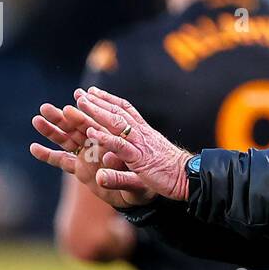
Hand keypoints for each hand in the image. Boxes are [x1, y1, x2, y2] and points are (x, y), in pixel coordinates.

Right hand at [29, 95, 155, 207]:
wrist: (140, 196)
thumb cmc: (143, 186)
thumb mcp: (135, 184)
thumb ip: (119, 179)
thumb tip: (102, 176)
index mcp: (114, 142)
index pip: (99, 126)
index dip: (87, 115)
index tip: (74, 105)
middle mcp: (98, 145)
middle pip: (78, 127)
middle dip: (62, 118)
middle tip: (45, 108)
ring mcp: (87, 156)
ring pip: (67, 140)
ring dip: (52, 130)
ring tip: (37, 120)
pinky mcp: (81, 170)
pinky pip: (63, 161)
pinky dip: (49, 155)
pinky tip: (33, 148)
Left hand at [71, 87, 196, 200]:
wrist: (189, 177)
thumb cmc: (172, 170)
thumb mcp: (151, 156)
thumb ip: (136, 150)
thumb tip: (126, 146)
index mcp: (145, 132)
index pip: (125, 110)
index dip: (108, 100)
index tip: (93, 92)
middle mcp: (142, 134)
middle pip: (117, 112)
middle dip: (97, 101)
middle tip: (79, 93)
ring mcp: (140, 145)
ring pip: (116, 123)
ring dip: (97, 112)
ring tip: (80, 104)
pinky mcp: (139, 159)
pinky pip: (120, 146)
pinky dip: (105, 138)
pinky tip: (90, 132)